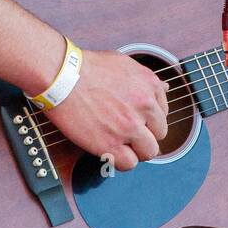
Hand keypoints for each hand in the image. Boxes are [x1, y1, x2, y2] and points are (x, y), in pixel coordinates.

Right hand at [43, 48, 168, 170]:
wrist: (63, 77)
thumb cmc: (88, 67)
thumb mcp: (124, 63)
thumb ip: (146, 80)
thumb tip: (164, 89)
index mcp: (150, 85)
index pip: (163, 113)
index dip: (149, 119)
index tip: (136, 120)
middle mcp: (145, 106)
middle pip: (160, 133)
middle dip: (145, 134)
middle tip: (128, 133)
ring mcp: (129, 126)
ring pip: (149, 152)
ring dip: (136, 150)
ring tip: (121, 144)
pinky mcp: (111, 144)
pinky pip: (129, 164)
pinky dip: (121, 161)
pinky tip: (111, 151)